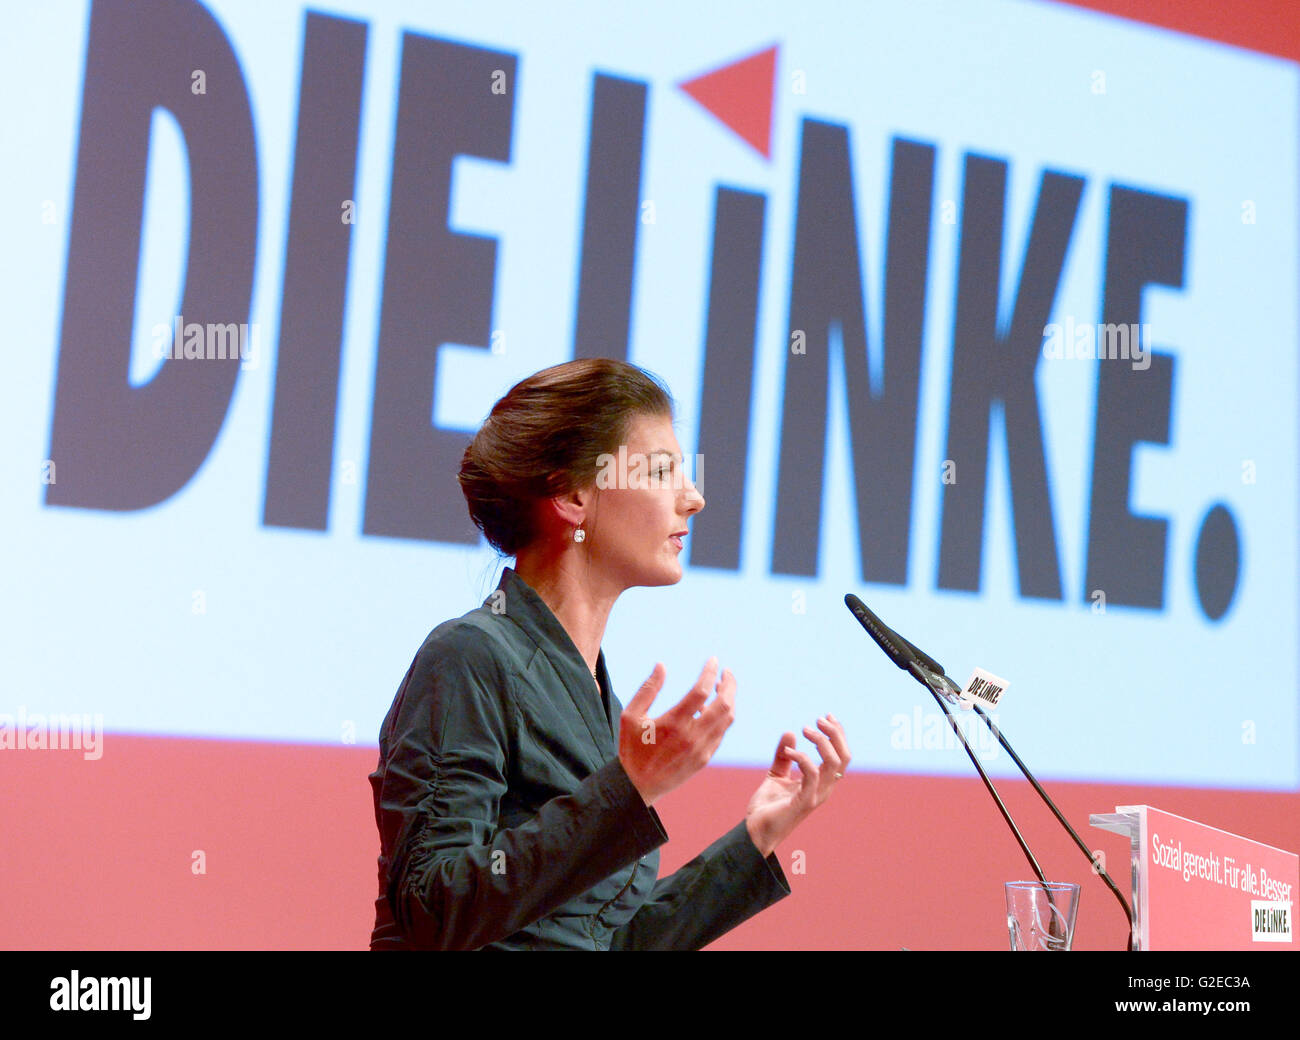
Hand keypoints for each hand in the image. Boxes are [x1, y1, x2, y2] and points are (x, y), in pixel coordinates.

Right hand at [618, 657, 734, 805]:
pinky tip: (712, 709)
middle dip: (729, 684)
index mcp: (674, 723)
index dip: (710, 672)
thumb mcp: (631, 716)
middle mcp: (692, 736)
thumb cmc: (631, 748)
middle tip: (726, 672)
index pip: (702, 691)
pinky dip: (723, 717)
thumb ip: (648, 689)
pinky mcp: (704, 759)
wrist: (636, 786)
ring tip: (721, 688)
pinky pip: (721, 733)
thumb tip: (662, 665)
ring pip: (727, 719)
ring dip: (729, 700)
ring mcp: (701, 749)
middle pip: (724, 704)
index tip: (713, 660)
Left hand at [744, 715, 850, 856]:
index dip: (838, 734)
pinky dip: (801, 757)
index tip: (826, 716)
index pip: (841, 756)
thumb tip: (790, 732)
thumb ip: (784, 757)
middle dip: (835, 734)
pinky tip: (788, 751)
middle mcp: (824, 789)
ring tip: (805, 730)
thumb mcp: (776, 775)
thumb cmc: (768, 807)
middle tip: (818, 720)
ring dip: (821, 741)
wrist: (755, 832)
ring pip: (834, 763)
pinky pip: (811, 774)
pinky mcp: (804, 802)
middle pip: (844, 757)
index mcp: (821, 783)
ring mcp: (816, 796)